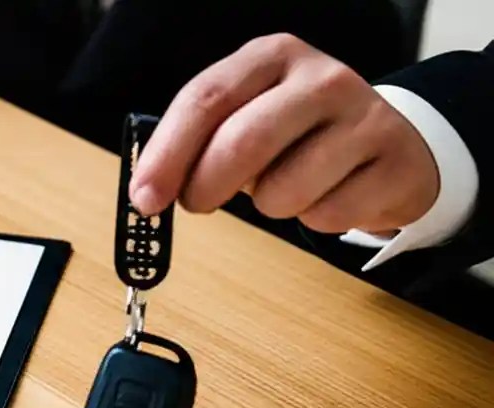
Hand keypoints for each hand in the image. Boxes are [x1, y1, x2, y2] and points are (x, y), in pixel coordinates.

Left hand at [130, 34, 438, 235]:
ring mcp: (365, 117)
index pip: (206, 99)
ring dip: (269, 206)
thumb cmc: (298, 137)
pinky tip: (328, 195)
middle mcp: (320, 78)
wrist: (389, 146)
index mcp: (271, 58)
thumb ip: (199, 144)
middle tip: (195, 204)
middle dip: (205, 186)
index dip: (167, 154)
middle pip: (243, 141)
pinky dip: (314, 219)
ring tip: (285, 187)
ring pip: (284, 189)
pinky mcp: (394, 163)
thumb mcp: (246, 119)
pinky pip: (327, 215)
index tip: (144, 198)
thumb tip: (148, 189)